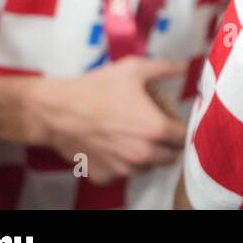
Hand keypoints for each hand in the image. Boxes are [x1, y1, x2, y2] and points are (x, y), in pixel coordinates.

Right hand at [25, 57, 188, 185]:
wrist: (57, 111)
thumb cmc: (97, 89)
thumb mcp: (134, 69)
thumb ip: (165, 68)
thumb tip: (185, 66)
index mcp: (156, 129)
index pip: (184, 138)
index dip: (182, 129)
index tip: (174, 122)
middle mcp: (143, 154)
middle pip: (170, 158)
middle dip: (168, 145)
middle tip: (157, 131)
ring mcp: (123, 168)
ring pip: (147, 169)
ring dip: (147, 157)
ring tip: (135, 139)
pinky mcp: (103, 176)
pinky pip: (120, 175)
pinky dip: (120, 165)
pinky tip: (113, 148)